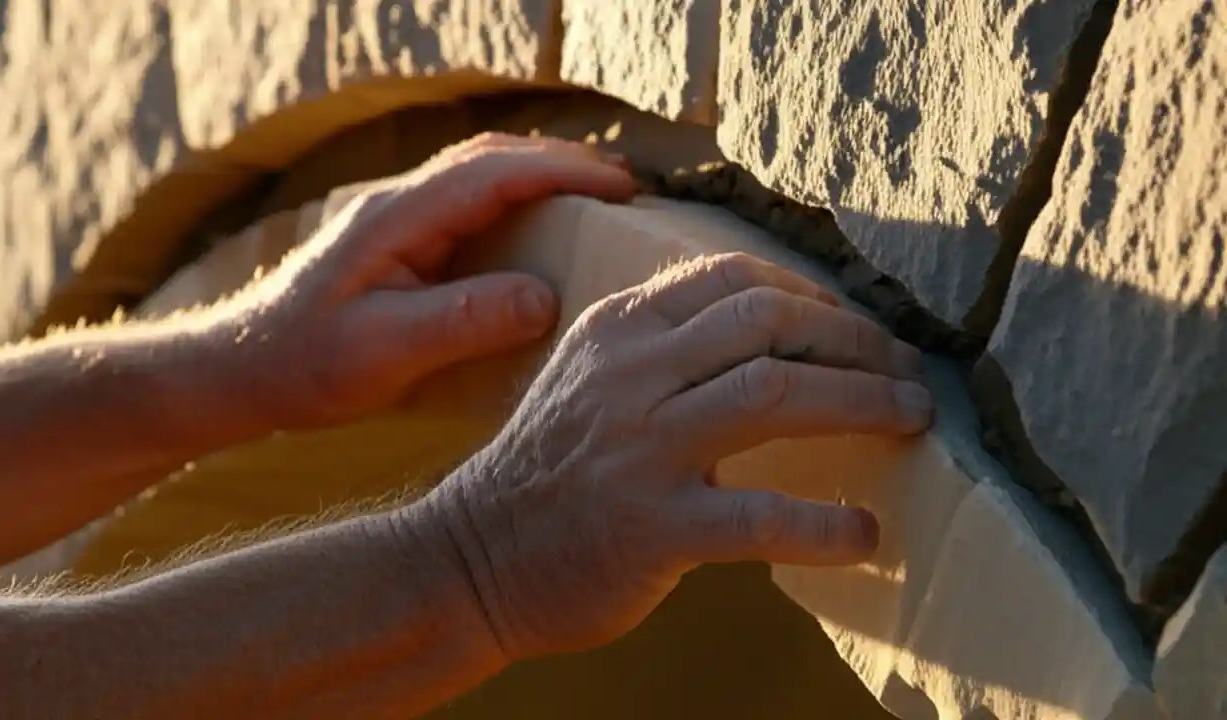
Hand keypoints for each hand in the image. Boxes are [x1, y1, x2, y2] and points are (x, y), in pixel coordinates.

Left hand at [211, 133, 635, 429]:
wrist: (242, 370)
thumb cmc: (304, 364)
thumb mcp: (384, 352)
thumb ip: (462, 322)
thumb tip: (542, 299)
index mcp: (397, 218)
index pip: (494, 173)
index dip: (564, 172)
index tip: (621, 188)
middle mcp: (397, 205)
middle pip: (491, 159)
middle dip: (562, 164)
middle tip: (622, 191)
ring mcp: (396, 220)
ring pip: (479, 176)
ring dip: (538, 178)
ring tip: (592, 202)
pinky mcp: (397, 243)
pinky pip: (467, 206)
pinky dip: (514, 204)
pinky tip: (535, 234)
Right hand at [417, 253, 932, 660]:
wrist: (473, 556)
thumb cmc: (548, 469)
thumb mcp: (590, 377)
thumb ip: (663, 345)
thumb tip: (775, 333)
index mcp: (619, 329)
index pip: (736, 278)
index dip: (817, 297)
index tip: (861, 330)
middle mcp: (631, 374)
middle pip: (769, 322)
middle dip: (856, 342)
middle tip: (905, 375)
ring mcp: (640, 449)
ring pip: (776, 395)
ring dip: (863, 403)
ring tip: (911, 421)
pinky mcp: (651, 528)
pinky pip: (760, 517)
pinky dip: (826, 525)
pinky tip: (864, 533)